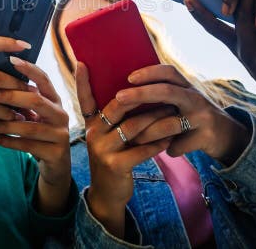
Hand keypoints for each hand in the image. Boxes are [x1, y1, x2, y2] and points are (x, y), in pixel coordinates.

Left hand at [0, 57, 71, 216]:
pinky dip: (8, 141)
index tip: (11, 59)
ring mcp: (61, 134)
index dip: (29, 69)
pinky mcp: (56, 153)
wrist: (56, 166)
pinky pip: (28, 146)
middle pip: (35, 100)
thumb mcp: (34, 115)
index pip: (44, 79)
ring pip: (29, 127)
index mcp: (55, 100)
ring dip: (3, 124)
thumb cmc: (39, 134)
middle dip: (10, 96)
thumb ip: (22, 100)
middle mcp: (61, 114)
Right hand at [74, 63, 174, 238]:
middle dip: (141, 96)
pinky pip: (141, 149)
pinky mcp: (115, 165)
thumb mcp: (107, 137)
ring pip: (133, 126)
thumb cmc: (114, 159)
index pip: (85, 99)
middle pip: (117, 106)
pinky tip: (170, 139)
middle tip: (162, 89)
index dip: (82, 81)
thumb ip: (114, 119)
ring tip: (173, 111)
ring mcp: (102, 150)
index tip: (83, 62)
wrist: (108, 194)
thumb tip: (133, 92)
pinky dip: (157, 143)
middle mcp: (93, 134)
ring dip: (156, 118)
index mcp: (91, 124)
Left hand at [115, 65, 251, 165]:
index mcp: (188, 87)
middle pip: (166, 92)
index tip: (129, 77)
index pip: (168, 72)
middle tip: (118, 97)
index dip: (149, 72)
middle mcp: (196, 98)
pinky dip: (170, 150)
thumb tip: (128, 96)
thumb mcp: (184, 100)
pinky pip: (179, 146)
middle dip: (141, 94)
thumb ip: (165, 96)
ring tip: (134, 138)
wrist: (228, 137)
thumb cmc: (196, 117)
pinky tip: (168, 152)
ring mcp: (202, 117)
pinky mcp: (206, 137)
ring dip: (148, 133)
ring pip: (169, 124)